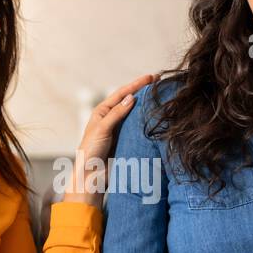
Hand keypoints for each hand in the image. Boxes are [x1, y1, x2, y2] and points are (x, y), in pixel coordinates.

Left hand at [62, 74, 154, 206]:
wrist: (91, 175)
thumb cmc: (91, 151)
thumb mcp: (102, 129)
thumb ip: (117, 114)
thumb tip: (131, 97)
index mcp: (102, 112)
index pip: (122, 93)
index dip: (136, 84)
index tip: (151, 77)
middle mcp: (111, 118)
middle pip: (130, 101)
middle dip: (144, 91)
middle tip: (159, 82)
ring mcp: (119, 129)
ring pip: (135, 114)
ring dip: (147, 105)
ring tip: (161, 97)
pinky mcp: (126, 141)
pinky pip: (138, 128)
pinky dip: (147, 122)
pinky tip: (157, 118)